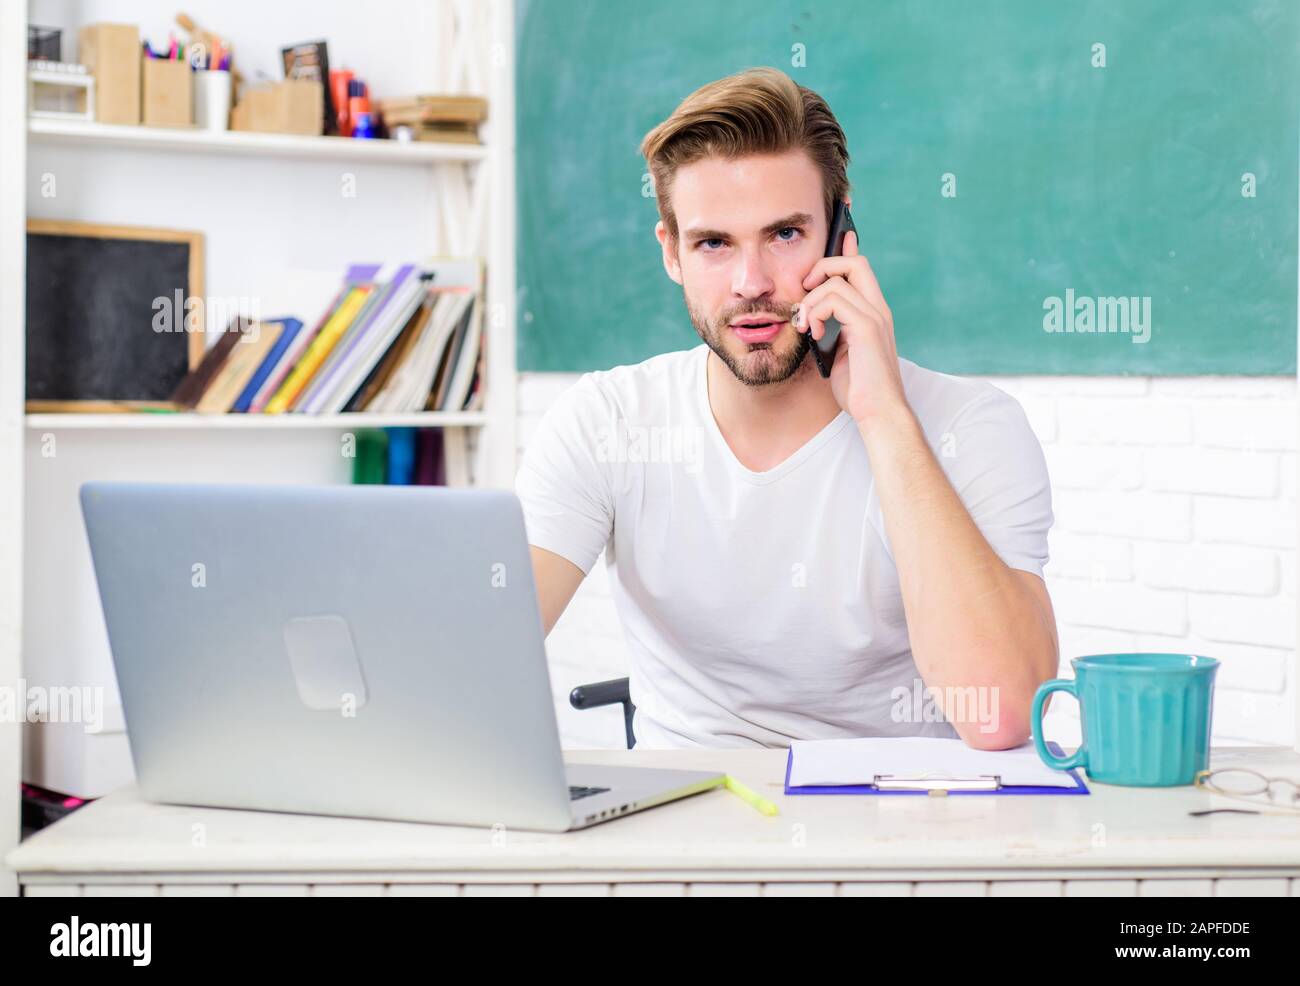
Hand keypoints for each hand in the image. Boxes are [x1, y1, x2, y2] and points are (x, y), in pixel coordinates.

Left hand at [794, 229, 908, 428]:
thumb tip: (812, 319)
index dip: (846, 251)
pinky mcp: (866, 328)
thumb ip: (832, 331)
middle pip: (855, 262)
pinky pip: (834, 299)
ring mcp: (875, 317)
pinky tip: (812, 332)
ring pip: (837, 280)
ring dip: (811, 300)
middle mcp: (878, 310)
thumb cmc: (859, 390)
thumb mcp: (839, 353)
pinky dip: (815, 312)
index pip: (862, 270)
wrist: (878, 413)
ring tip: (805, 325)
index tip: (838, 238)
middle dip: (824, 266)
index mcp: (873, 314)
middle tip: (805, 290)